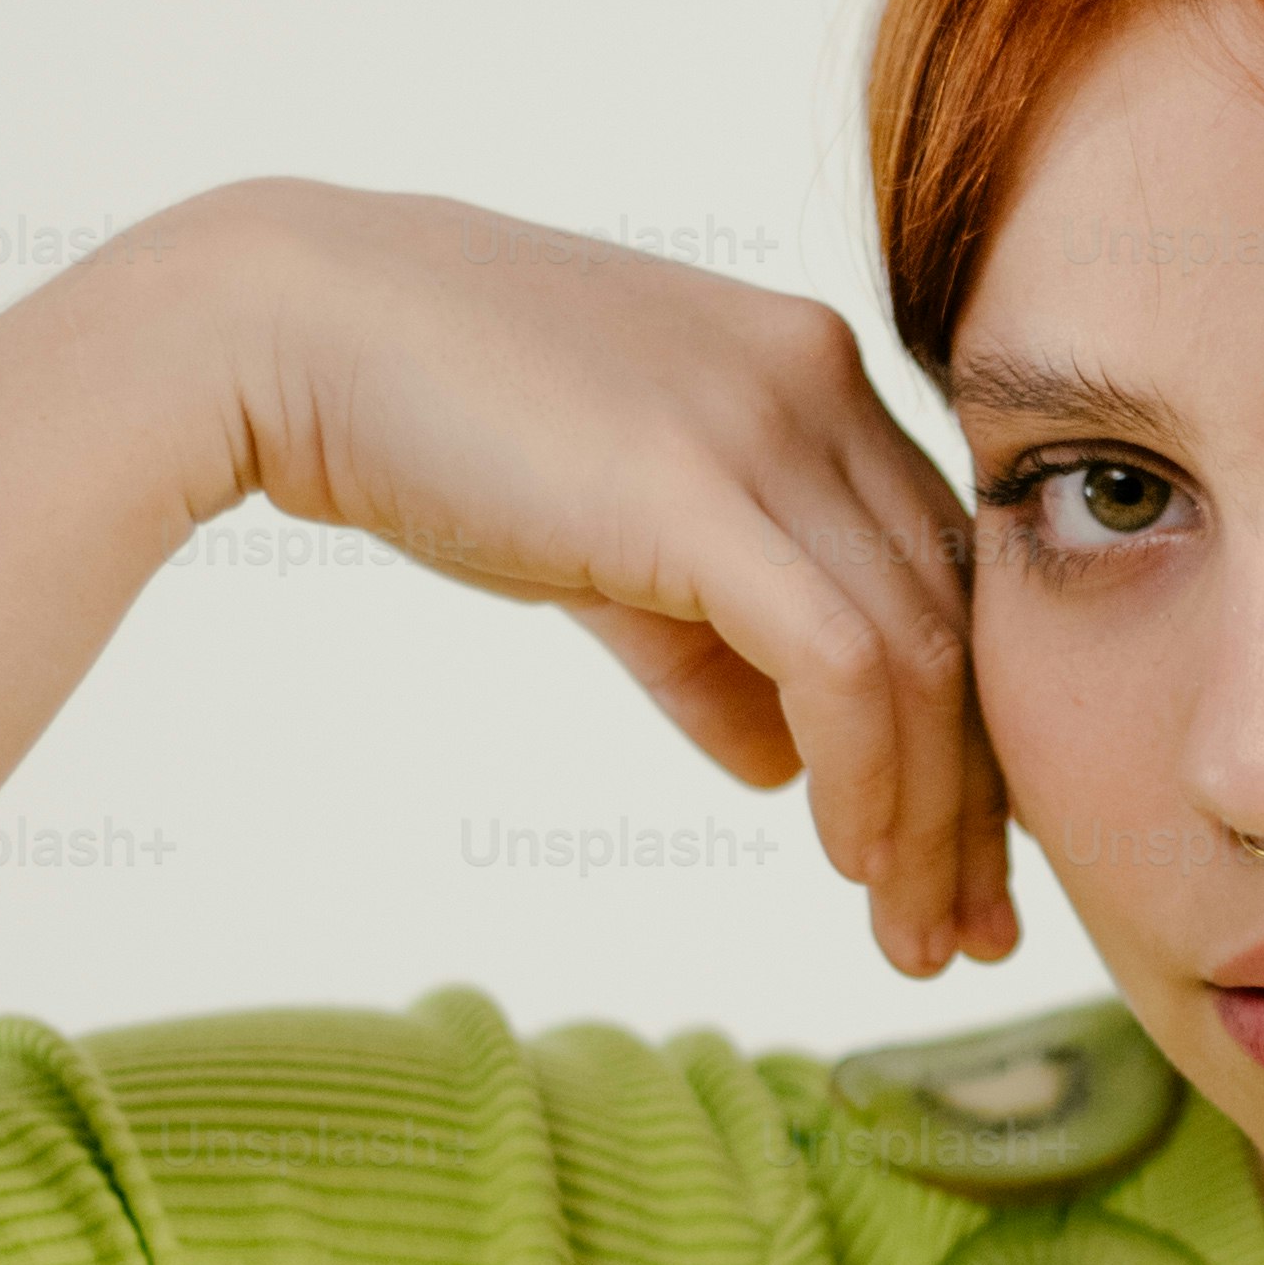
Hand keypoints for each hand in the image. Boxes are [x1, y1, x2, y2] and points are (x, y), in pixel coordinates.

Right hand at [175, 176, 1017, 978]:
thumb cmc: (424, 422)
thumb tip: (784, 762)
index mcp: (812, 373)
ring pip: (921, 654)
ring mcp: (768, 423)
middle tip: (976, 934)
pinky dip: (867, 776)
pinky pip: (842, 661)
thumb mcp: (604, 539)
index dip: (974, 724)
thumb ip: (703, 641)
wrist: (283, 327)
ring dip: (928, 820)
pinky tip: (847, 860)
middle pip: (962, 618)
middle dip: (980, 796)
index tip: (967, 857)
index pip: (945, 571)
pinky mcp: (700, 485)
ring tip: (913, 938)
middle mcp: (821, 381)